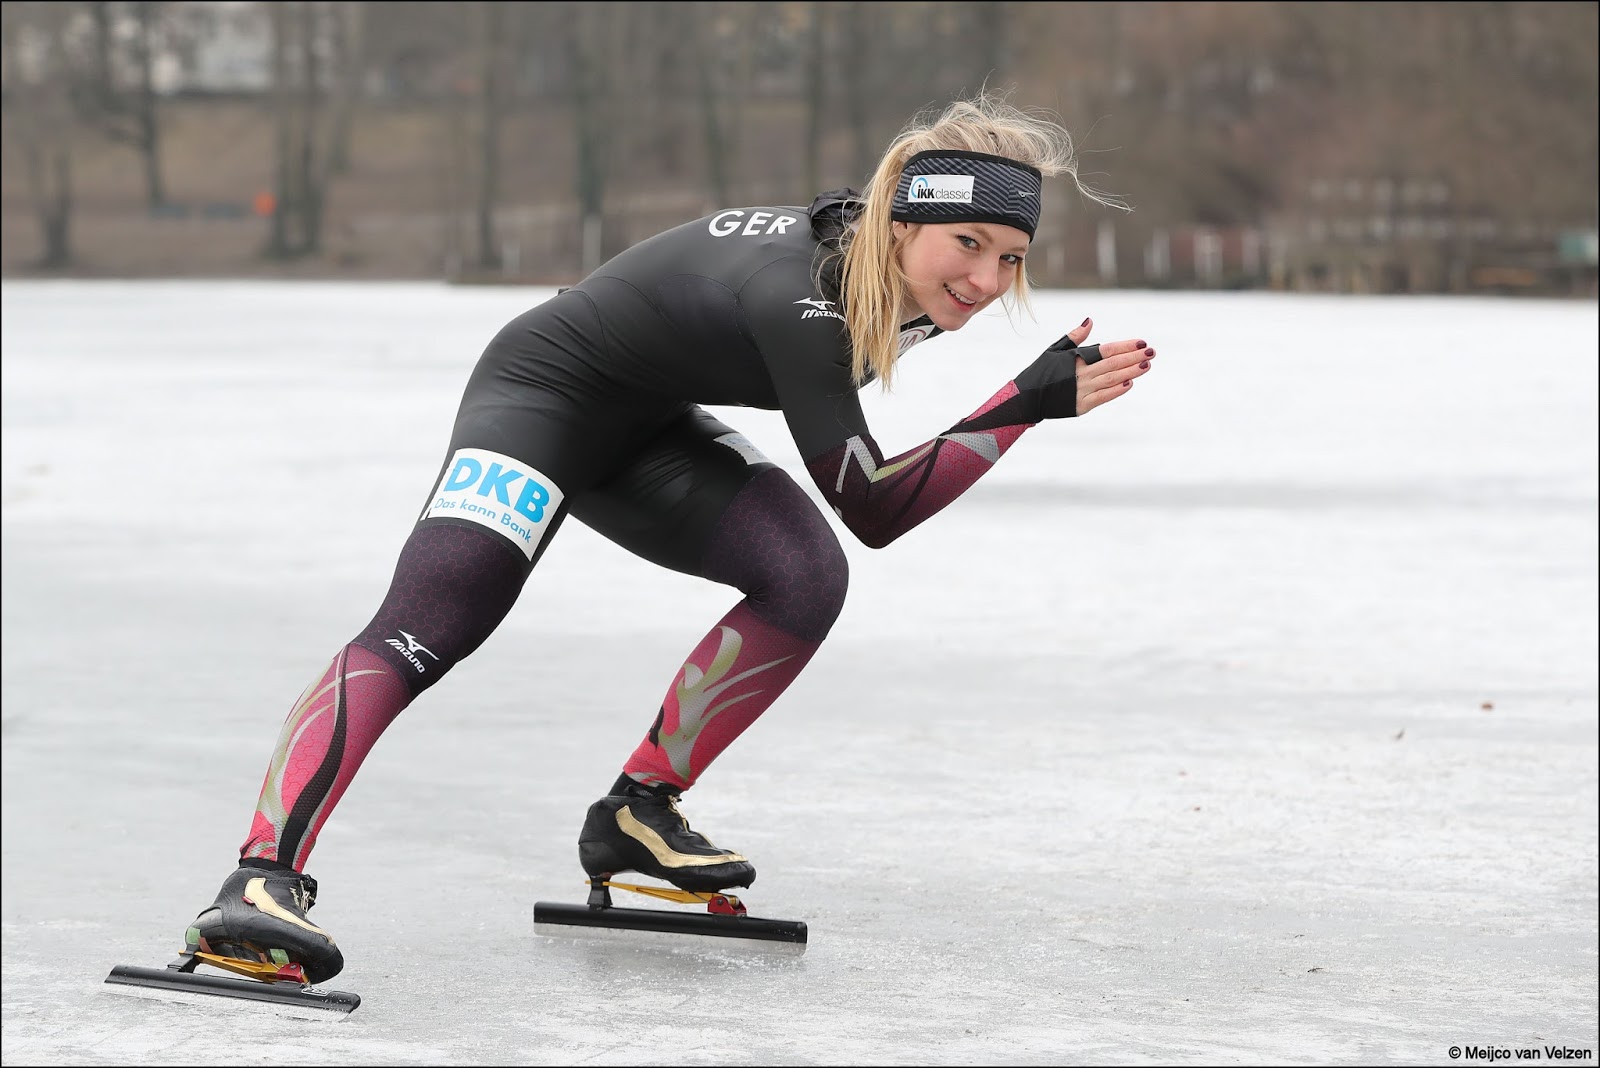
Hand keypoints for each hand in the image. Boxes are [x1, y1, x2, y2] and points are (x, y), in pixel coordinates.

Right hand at [1014, 317, 1155, 418]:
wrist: (1024, 399)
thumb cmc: (1040, 372)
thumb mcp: (1054, 351)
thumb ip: (1074, 337)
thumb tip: (1090, 321)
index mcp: (1075, 358)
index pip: (1105, 350)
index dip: (1124, 346)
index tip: (1141, 342)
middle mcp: (1079, 374)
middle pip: (1112, 364)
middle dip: (1133, 357)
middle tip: (1152, 351)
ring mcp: (1080, 390)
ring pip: (1111, 379)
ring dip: (1130, 372)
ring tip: (1147, 365)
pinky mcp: (1080, 406)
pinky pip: (1102, 397)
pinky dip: (1116, 391)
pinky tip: (1130, 383)